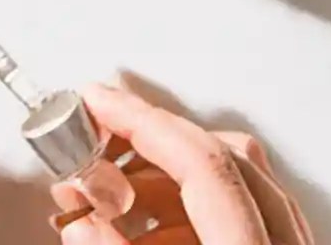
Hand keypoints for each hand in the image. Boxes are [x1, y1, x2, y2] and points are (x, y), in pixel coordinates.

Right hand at [52, 84, 312, 244]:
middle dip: (150, 147)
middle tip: (91, 149)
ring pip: (237, 186)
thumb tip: (85, 224)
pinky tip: (142, 234)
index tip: (95, 100)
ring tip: (104, 202)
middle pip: (227, 158)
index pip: (204, 162)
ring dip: (165, 186)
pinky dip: (189, 216)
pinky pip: (245, 217)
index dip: (143, 122)